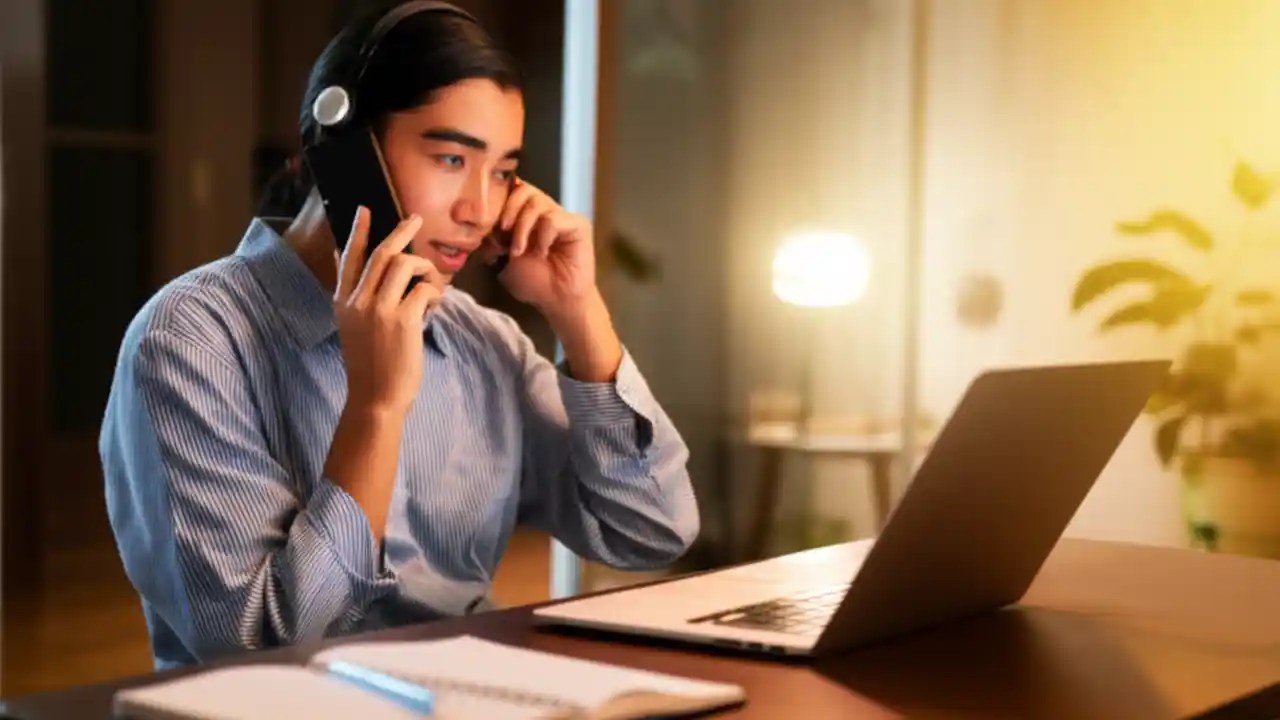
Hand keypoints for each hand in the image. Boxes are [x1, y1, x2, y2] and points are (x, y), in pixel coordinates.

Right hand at [333, 207, 441, 415]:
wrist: (375, 398)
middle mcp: (357, 300)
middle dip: (401, 233)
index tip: (364, 209)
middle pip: (382, 253)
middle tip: (416, 220)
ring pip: (404, 264)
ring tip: (431, 284)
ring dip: (424, 268)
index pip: (349, 257)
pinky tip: (435, 306)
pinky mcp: (403, 319)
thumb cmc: (369, 364)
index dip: (358, 231)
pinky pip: (425, 289)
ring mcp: (379, 308)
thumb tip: (343, 260)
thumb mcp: (351, 326)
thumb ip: (351, 294)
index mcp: (342, 301)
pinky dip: (435, 293)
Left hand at [484, 180, 595, 314]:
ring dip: (523, 227)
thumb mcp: (503, 258)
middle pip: (523, 189)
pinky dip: (543, 236)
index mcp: (525, 216)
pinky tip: (543, 253)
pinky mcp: (577, 224)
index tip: (487, 219)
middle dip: (509, 208)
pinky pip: (553, 219)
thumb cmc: (532, 282)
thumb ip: (494, 235)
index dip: (498, 199)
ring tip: (519, 251)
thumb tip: (482, 218)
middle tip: (503, 229)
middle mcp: (543, 211)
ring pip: (537, 202)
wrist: (557, 301)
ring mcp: (560, 216)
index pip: (511, 191)